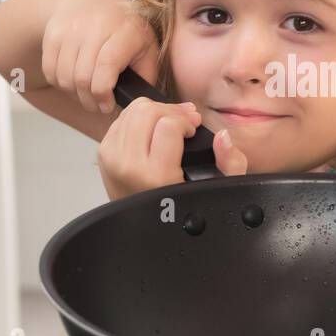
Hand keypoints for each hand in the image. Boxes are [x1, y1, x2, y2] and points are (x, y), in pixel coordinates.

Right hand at [41, 0, 158, 113]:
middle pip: (83, 77)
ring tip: (87, 95)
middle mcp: (95, 26)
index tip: (108, 105)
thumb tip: (139, 101)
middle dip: (90, 101)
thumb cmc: (124, 29)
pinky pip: (50, 71)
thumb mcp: (146, 46)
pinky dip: (60, 84)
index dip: (104, 93)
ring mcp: (71, 29)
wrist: (91, 0)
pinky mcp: (53, 35)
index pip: (106, 66)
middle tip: (98, 106)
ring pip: (64, 77)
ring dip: (74, 95)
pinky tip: (73, 83)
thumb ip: (146, 74)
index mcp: (124, 30)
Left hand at [96, 102, 249, 199]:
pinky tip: (152, 131)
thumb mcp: (218, 191)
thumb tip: (221, 136)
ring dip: (156, 111)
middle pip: (148, 111)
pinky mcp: (103, 153)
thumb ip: (231, 163)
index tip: (193, 130)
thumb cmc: (178, 208)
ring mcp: (112, 158)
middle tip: (186, 122)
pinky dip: (139, 118)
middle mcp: (129, 166)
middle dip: (171, 110)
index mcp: (156, 176)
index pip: (168, 125)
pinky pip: (122, 118)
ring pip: (133, 110)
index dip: (185, 121)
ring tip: (170, 123)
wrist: (142, 225)